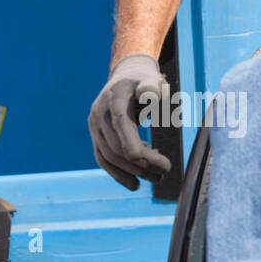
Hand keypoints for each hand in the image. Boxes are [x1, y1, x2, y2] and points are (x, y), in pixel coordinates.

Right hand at [87, 54, 172, 189]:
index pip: (123, 129)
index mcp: (114, 100)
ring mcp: (94, 126)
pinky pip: (102, 159)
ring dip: (133, 172)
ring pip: (109, 157)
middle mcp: (99, 114)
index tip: (166, 165)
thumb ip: (153, 88)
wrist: (126, 76)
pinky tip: (135, 184)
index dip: (142, 153)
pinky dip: (117, 174)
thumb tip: (151, 97)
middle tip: (166, 172)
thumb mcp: (153, 80)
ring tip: (157, 177)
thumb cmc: (145, 81)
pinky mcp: (95, 135)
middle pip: (117, 148)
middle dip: (143, 166)